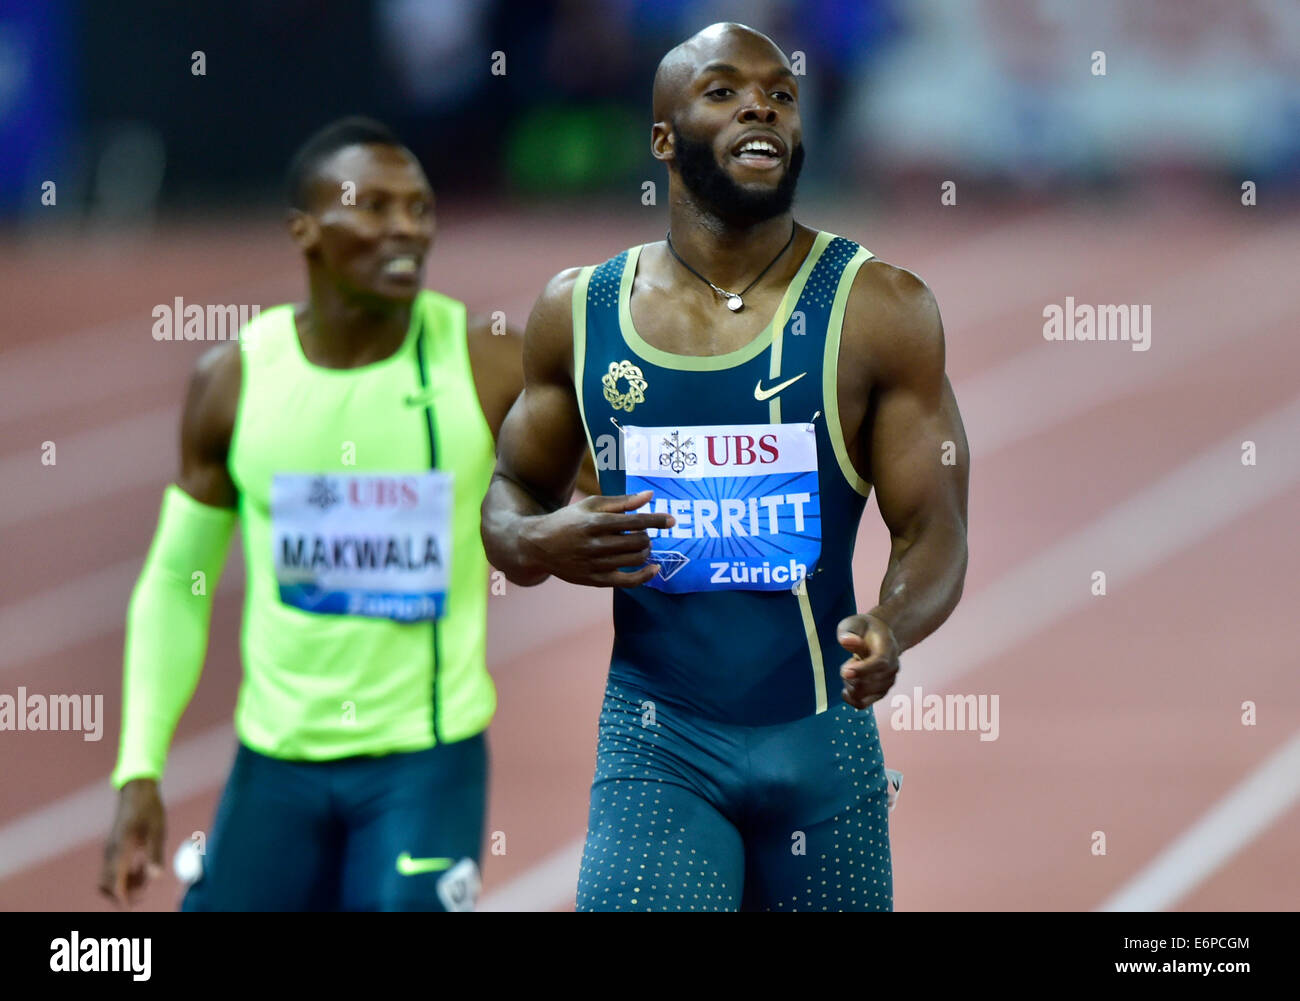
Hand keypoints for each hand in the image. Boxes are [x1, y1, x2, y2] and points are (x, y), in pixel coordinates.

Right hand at [99, 778, 164, 907]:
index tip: (134, 903)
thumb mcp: (158, 830)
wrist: (137, 789)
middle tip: (143, 892)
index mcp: (120, 850)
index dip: (123, 897)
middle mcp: (111, 852)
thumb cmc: (150, 808)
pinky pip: (114, 868)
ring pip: (109, 878)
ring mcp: (110, 849)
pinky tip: (143, 867)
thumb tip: (156, 878)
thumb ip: (155, 854)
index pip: (114, 883)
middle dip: (121, 894)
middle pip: (106, 885)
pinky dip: (125, 874)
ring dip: (124, 884)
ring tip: (146, 878)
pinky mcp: (114, 846)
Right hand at [522, 490, 674, 587]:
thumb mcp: (591, 505)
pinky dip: (644, 576)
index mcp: (595, 522)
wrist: (537, 545)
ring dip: (645, 551)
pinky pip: (627, 582)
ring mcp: (595, 564)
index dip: (656, 520)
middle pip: (638, 542)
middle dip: (647, 536)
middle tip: (643, 533)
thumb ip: (621, 502)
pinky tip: (653, 569)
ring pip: (635, 560)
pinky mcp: (594, 580)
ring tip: (641, 545)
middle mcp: (595, 544)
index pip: (635, 521)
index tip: (671, 520)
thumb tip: (649, 497)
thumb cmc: (568, 521)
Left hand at [836, 612, 899, 708]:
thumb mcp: (854, 623)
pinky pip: (863, 704)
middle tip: (847, 664)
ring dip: (849, 685)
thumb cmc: (863, 630)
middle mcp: (892, 666)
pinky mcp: (881, 692)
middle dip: (850, 677)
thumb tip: (846, 642)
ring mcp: (888, 681)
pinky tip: (845, 690)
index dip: (862, 670)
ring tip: (851, 670)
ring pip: (863, 694)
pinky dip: (851, 699)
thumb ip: (848, 631)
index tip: (845, 672)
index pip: (879, 663)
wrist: (879, 638)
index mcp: (887, 647)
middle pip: (869, 682)